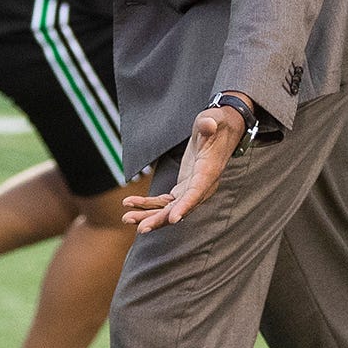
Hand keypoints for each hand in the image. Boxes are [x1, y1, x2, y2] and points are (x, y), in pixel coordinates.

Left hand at [123, 104, 244, 230]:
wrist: (221, 129)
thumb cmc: (217, 123)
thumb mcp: (213, 119)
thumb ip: (209, 123)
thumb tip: (208, 124)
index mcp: (208, 172)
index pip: (196, 192)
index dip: (185, 206)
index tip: (173, 219)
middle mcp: (202, 186)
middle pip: (180, 208)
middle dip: (161, 219)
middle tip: (141, 228)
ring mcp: (191, 189)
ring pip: (170, 209)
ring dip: (149, 215)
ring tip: (126, 218)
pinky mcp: (183, 188)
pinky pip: (164, 202)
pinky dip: (148, 204)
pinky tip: (130, 203)